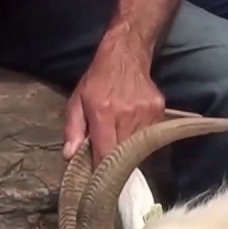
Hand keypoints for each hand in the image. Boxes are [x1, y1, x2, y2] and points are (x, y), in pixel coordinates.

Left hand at [62, 33, 165, 163]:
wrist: (126, 53)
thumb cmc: (98, 78)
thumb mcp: (77, 100)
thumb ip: (72, 129)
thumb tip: (69, 156)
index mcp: (103, 111)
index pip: (105, 152)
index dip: (101, 167)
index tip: (97, 174)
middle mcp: (126, 113)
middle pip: (123, 152)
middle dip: (114, 158)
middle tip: (107, 155)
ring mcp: (146, 112)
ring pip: (138, 146)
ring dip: (128, 147)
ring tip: (120, 134)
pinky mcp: (158, 110)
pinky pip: (149, 134)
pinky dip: (139, 135)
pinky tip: (132, 124)